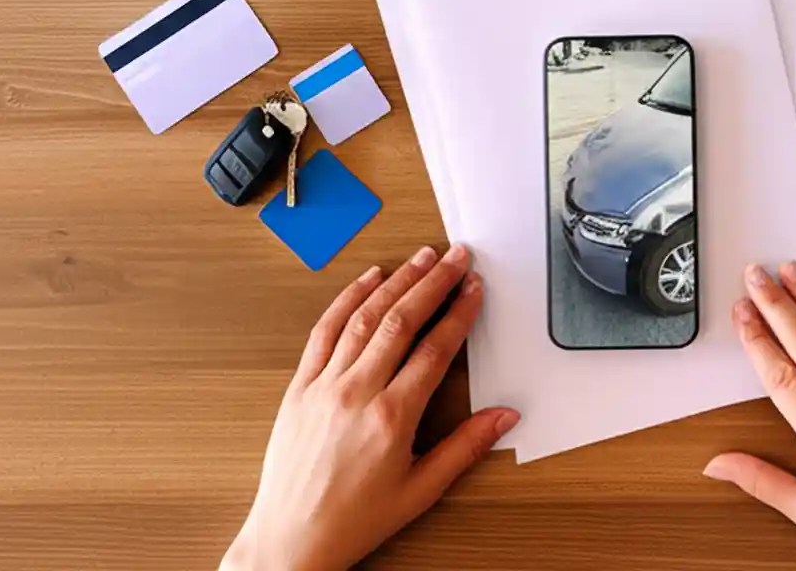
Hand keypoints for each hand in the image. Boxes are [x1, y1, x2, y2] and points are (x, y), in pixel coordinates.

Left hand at [221, 245, 518, 570]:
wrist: (291, 538)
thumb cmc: (354, 520)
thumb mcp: (421, 490)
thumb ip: (464, 448)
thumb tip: (504, 417)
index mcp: (391, 418)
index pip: (434, 350)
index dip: (458, 313)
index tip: (474, 289)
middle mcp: (355, 393)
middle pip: (401, 321)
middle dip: (433, 283)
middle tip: (457, 257)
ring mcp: (323, 386)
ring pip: (363, 318)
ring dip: (395, 282)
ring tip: (421, 258)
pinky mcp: (299, 387)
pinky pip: (324, 331)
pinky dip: (346, 300)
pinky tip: (367, 281)